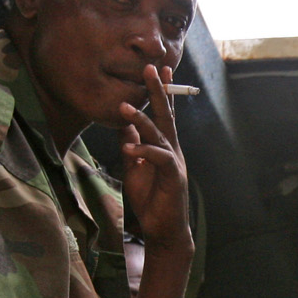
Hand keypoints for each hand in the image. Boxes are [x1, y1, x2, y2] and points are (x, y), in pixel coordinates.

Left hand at [119, 64, 190, 249]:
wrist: (163, 229)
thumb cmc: (151, 200)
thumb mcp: (134, 169)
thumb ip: (131, 146)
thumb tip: (123, 126)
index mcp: (164, 147)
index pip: (163, 115)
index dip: (161, 92)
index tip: (159, 70)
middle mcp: (172, 150)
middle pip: (165, 115)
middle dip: (158, 91)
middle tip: (151, 68)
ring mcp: (174, 162)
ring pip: (160, 134)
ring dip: (141, 119)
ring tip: (124, 106)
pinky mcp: (173, 176)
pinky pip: (160, 158)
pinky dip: (144, 152)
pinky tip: (130, 149)